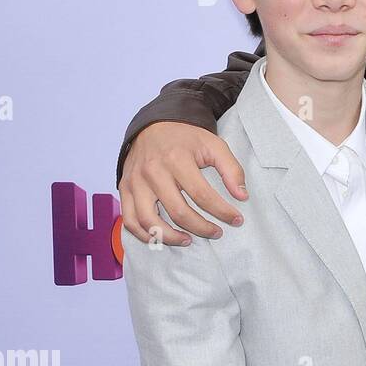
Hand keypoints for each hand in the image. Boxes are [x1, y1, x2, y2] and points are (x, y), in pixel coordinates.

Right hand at [119, 121, 247, 244]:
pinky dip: (143, 235)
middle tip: (217, 233)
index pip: (202, 195)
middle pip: (178, 212)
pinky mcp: (124, 188)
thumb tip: (242, 197)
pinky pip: (130, 220)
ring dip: (170, 237)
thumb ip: (232, 169)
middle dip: (201, 228)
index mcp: (177, 159)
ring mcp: (135, 182)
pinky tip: (162, 238)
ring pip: (149, 221)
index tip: (237, 220)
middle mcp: (153, 172)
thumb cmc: (186, 138)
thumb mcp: (214, 145)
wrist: (153, 125)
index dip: (222, 211)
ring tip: (189, 240)